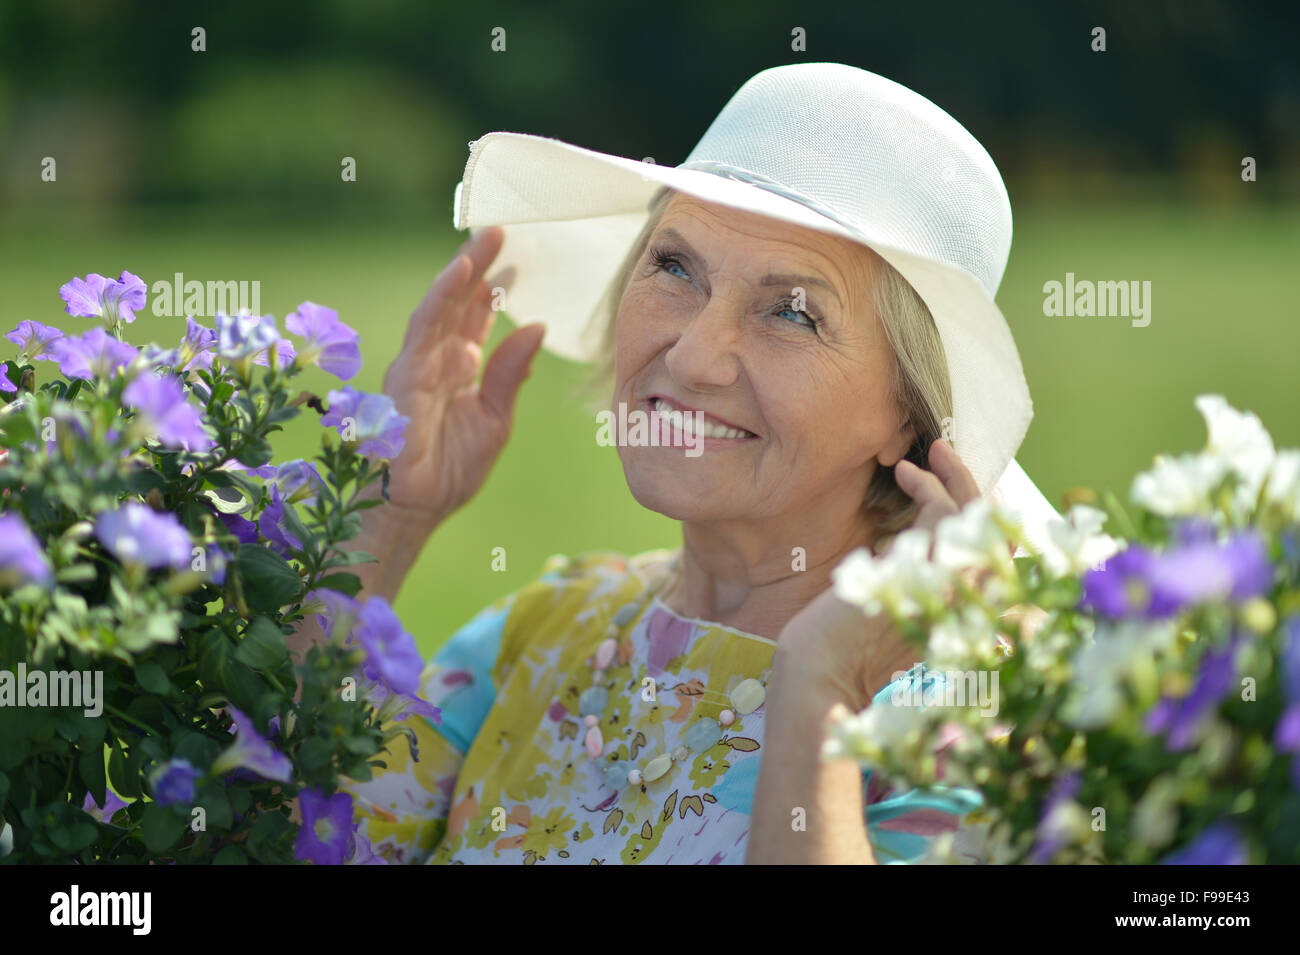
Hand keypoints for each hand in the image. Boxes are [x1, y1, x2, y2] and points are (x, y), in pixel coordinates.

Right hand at [379, 226, 545, 527]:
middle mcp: (439, 358)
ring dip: (462, 270)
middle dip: (479, 266)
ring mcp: (420, 362)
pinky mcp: (406, 372)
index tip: (518, 259)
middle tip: (501, 230)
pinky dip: (441, 296)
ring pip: (441, 305)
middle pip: (459, 302)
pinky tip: (460, 272)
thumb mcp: (496, 417)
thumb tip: (536, 327)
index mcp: (461, 368)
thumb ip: (510, 372)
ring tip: (486, 239)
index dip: (495, 287)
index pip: (477, 317)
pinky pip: (424, 326)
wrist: (419, 508)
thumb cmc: (451, 469)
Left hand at [772, 440, 989, 710]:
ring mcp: (952, 586)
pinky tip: (905, 474)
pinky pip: (945, 513)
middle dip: (973, 485)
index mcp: (962, 612)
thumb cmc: (842, 649)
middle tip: (944, 450)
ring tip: (930, 451)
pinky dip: (929, 485)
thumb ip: (912, 582)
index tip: (953, 484)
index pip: (996, 556)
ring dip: (955, 475)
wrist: (820, 672)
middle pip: (996, 531)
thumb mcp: (889, 609)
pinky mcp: (928, 568)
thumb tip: (911, 545)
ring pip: (976, 515)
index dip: (983, 515)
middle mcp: (969, 601)